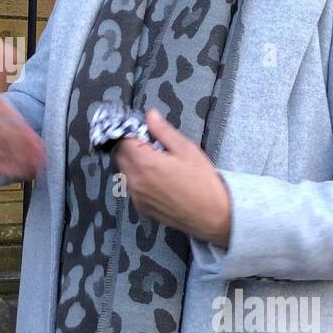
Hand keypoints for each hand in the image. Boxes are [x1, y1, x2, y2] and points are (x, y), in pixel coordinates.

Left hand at [111, 109, 231, 246]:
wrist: (213, 216)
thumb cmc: (202, 181)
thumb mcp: (186, 149)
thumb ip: (163, 131)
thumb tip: (150, 115)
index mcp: (144, 163)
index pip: (122, 140)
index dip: (131, 132)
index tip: (144, 130)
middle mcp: (134, 181)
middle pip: (119, 155)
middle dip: (129, 146)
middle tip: (151, 144)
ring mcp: (136, 196)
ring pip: (124, 171)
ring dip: (133, 162)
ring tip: (156, 162)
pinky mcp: (141, 207)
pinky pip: (131, 186)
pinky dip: (138, 178)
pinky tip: (157, 178)